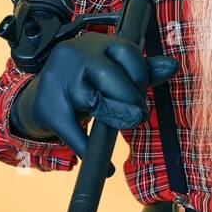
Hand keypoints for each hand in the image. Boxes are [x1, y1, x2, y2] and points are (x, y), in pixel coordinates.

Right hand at [18, 32, 179, 156]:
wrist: (39, 97)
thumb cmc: (85, 81)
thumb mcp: (111, 70)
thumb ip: (142, 69)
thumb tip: (171, 66)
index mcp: (94, 42)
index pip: (126, 51)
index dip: (140, 75)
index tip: (142, 92)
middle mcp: (74, 55)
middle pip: (111, 78)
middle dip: (131, 100)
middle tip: (138, 115)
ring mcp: (58, 81)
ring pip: (95, 103)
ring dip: (115, 119)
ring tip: (123, 123)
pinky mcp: (48, 108)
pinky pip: (76, 134)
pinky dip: (92, 152)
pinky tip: (107, 169)